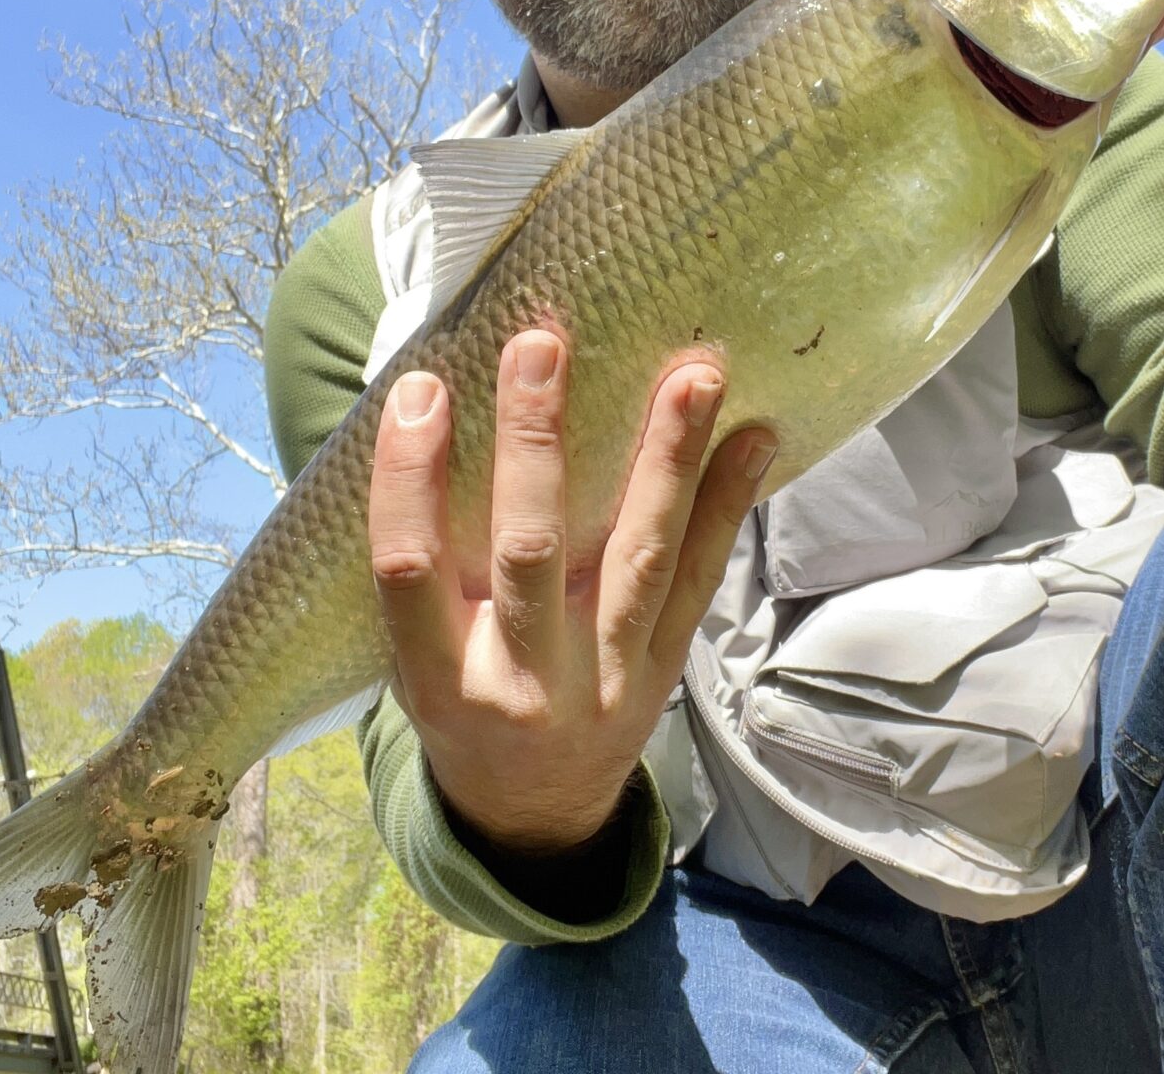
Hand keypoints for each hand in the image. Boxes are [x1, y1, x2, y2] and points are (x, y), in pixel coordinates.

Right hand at [368, 330, 776, 853]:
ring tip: (692, 377)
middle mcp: (523, 682)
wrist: (534, 816)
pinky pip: (699, 582)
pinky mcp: (666, 671)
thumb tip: (426, 413)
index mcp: (437, 676)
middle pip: (530, 553)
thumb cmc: (463, 707)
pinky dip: (727, 506)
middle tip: (541, 346)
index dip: (409, 480)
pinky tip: (754, 439)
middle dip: (535, 445)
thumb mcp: (415, 658)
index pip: (410, 571)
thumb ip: (425, 565)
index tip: (420, 390)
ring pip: (639, 560)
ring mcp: (607, 679)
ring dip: (667, 461)